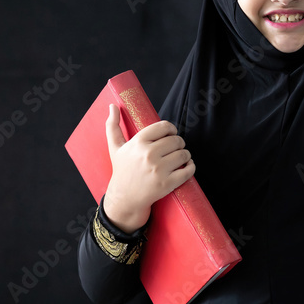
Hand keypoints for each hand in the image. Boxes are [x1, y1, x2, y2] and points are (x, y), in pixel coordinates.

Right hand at [102, 104, 195, 233]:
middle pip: (176, 140)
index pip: (165, 127)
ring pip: (184, 154)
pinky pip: (188, 170)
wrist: (124, 198)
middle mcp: (148, 155)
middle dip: (178, 143)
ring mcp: (159, 170)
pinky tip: (187, 166)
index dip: (171, 129)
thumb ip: (112, 125)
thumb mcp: (115, 148)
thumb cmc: (121, 170)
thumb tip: (112, 106)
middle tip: (175, 148)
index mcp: (138, 142)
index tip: (171, 134)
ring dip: (185, 155)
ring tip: (180, 157)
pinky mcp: (167, 184)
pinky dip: (191, 167)